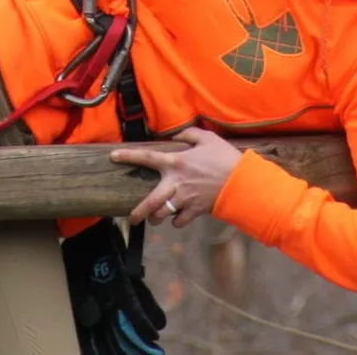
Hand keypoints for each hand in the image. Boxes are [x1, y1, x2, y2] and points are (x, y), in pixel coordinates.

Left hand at [113, 127, 242, 228]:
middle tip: (132, 219)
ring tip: (155, 218)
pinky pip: (180, 221)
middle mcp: (176, 183)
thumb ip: (189, 134)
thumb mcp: (208, 138)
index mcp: (176, 162)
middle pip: (150, 202)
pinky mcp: (196, 211)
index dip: (128, 156)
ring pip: (163, 214)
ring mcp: (185, 199)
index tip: (113, 157)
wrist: (242, 182)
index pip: (147, 158)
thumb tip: (177, 135)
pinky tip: (177, 218)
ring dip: (157, 218)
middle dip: (138, 213)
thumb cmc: (225, 158)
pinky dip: (177, 221)